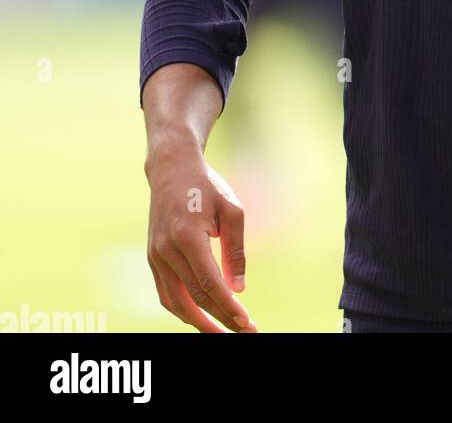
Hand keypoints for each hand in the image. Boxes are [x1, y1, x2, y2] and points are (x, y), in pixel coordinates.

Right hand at [146, 138, 257, 332]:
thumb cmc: (207, 187)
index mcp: (187, 236)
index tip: (246, 324)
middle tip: (243, 332)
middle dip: (219, 319)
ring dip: (199, 322)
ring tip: (221, 333)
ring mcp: (155, 256)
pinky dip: (182, 310)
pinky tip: (200, 317)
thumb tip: (239, 289)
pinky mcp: (152, 258)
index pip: (209, 284)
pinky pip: (165, 293)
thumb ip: (235, 249)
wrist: (172, 169)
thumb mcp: (231, 209)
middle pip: (194, 297)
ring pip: (176, 302)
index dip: (228, 308)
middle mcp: (166, 250)